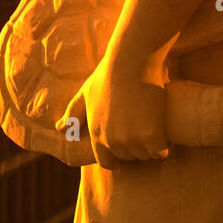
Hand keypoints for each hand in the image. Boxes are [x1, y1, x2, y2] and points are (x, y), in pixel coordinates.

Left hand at [56, 51, 169, 168]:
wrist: (132, 60)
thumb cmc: (108, 74)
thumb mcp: (85, 94)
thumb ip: (72, 114)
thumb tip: (59, 129)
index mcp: (96, 133)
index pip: (106, 162)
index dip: (118, 157)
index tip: (128, 146)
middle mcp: (112, 140)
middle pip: (128, 157)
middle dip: (135, 148)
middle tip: (142, 128)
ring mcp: (131, 139)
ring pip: (145, 155)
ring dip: (151, 146)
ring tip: (152, 126)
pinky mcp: (151, 135)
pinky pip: (160, 151)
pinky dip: (163, 145)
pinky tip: (163, 132)